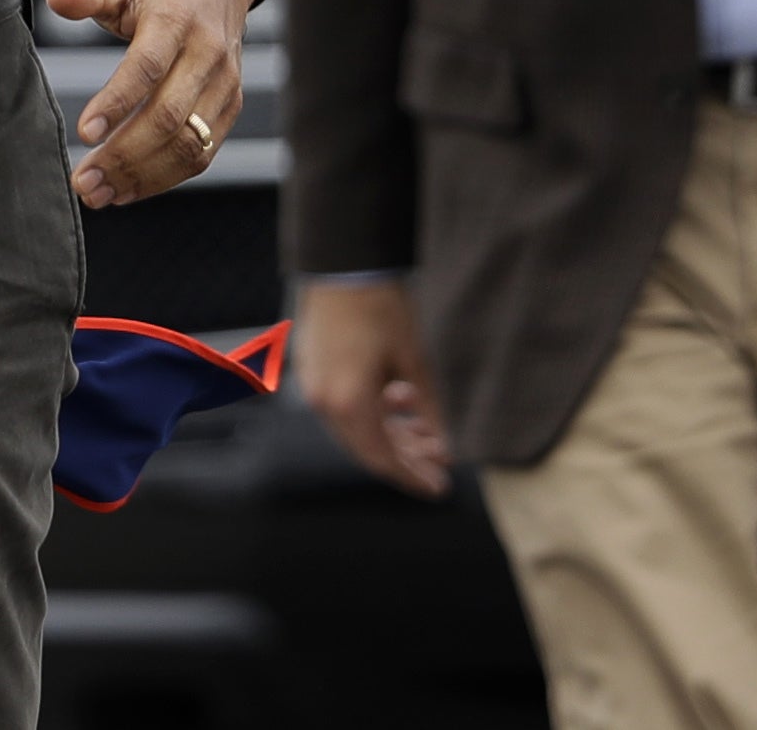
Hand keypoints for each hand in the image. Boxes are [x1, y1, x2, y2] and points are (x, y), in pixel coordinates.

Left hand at [47, 0, 255, 207]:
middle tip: (84, 180)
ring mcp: (223, 85)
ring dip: (143, 176)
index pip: (146, 68)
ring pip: (189, 143)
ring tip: (99, 194)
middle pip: (168, 116)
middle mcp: (206, 56)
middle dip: (124, 154)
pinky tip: (127, 190)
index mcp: (175, 21)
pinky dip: (165, 177)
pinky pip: (202, 152)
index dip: (116, 103)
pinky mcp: (230, 107)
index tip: (84, 134)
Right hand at [296, 279, 452, 496]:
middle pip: (367, 449)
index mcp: (349, 402)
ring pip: (355, 430)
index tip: (439, 488)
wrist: (342, 267)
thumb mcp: (415, 362)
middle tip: (438, 467)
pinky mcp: (312, 372)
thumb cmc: (381, 310)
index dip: (412, 477)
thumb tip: (444, 447)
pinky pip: (343, 409)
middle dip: (405, 460)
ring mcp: (314, 386)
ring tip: (425, 433)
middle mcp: (324, 401)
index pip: (382, 458)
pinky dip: (371, 416)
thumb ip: (429, 410)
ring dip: (390, 436)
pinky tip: (398, 405)